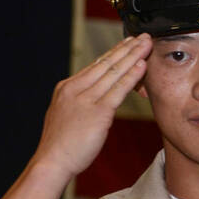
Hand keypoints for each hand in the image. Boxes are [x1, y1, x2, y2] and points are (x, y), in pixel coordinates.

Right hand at [32, 34, 151, 176]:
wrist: (51, 161)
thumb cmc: (60, 145)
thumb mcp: (66, 116)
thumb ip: (80, 104)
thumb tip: (95, 100)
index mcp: (67, 88)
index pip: (95, 66)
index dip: (114, 53)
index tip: (127, 43)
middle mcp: (75, 89)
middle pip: (106, 63)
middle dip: (126, 48)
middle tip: (142, 36)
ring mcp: (85, 99)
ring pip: (113, 72)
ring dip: (133, 56)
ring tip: (147, 44)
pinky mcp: (97, 112)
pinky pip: (118, 90)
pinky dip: (132, 76)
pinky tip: (142, 65)